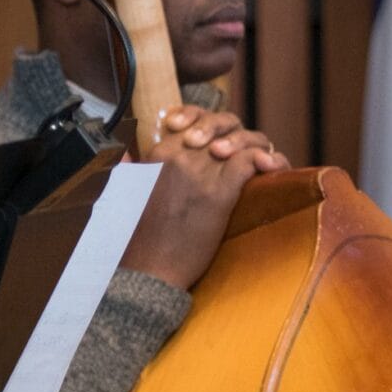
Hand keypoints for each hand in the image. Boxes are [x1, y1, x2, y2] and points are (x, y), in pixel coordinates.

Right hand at [122, 104, 289, 289]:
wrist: (149, 271)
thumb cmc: (136, 238)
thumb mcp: (123, 195)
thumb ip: (127, 170)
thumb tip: (126, 154)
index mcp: (155, 155)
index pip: (191, 120)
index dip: (209, 124)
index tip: (218, 138)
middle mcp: (178, 158)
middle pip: (219, 124)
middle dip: (235, 131)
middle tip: (241, 148)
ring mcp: (200, 174)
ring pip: (240, 138)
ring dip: (255, 145)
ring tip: (261, 158)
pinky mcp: (220, 194)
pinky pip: (249, 161)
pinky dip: (265, 160)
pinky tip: (268, 168)